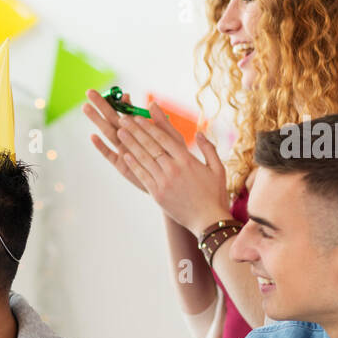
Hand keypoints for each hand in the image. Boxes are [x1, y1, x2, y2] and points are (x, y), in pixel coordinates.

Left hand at [84, 89, 230, 234]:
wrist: (207, 220)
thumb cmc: (215, 194)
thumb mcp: (218, 168)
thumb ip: (208, 149)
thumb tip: (198, 133)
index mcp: (187, 160)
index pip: (164, 138)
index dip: (150, 126)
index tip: (139, 117)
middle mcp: (173, 168)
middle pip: (151, 145)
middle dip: (135, 130)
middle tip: (123, 119)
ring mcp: (163, 181)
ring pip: (144, 158)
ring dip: (130, 144)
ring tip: (119, 132)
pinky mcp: (157, 193)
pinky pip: (142, 175)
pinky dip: (133, 164)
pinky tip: (125, 155)